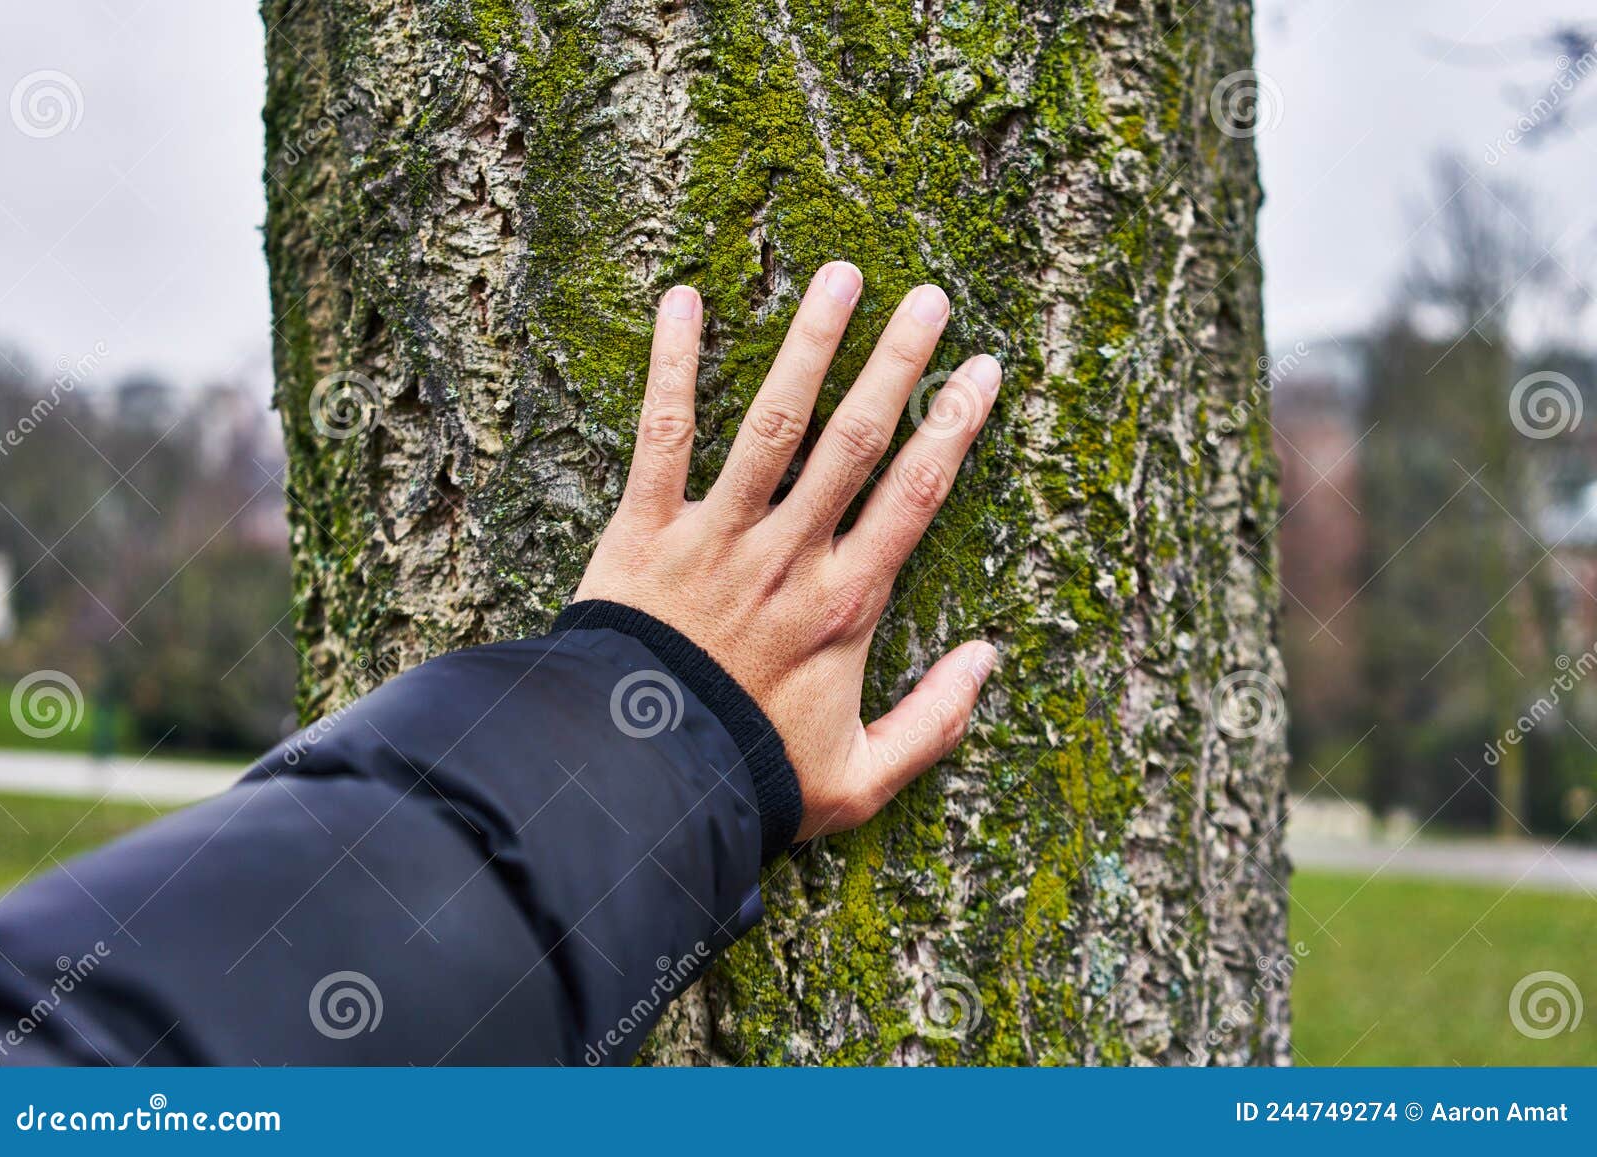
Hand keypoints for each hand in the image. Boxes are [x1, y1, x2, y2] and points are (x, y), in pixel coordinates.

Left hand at [574, 262, 999, 839]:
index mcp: (844, 604)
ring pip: (772, 423)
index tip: (984, 371)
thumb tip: (989, 661)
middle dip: (898, 365)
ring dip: (808, 345)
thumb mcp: (860, 778)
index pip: (915, 497)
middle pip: (856, 441)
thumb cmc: (748, 775)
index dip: (956, 430)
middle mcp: (789, 555)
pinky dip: (670, 368)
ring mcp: (716, 536)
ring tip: (839, 276)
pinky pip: (662, 437)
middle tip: (928, 298)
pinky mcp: (646, 530)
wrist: (636, 782)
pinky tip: (683, 300)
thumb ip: (933, 722)